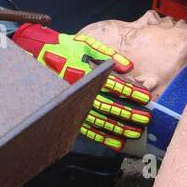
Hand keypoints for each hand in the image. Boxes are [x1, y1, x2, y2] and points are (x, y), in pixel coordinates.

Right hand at [12, 24, 151, 151]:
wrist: (40, 57)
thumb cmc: (66, 49)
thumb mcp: (88, 44)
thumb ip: (109, 55)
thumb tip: (129, 67)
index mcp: (88, 73)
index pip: (116, 85)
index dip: (132, 92)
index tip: (146, 97)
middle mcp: (83, 91)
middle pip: (111, 105)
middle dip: (130, 113)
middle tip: (146, 119)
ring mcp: (76, 104)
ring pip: (102, 120)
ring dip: (120, 127)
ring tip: (135, 132)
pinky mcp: (71, 113)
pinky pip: (88, 129)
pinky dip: (103, 137)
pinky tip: (117, 142)